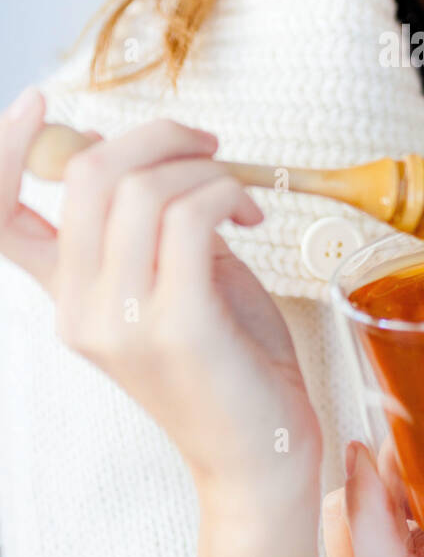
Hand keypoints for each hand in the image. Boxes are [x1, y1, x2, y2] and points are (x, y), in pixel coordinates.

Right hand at [0, 86, 321, 501]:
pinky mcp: (178, 325)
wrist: (263, 453)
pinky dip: (227, 193)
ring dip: (203, 168)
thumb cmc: (230, 362)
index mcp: (70, 297)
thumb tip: (146, 152)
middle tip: (206, 147)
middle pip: (86, 174)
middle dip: (156, 136)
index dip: (5, 151)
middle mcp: (81, 310)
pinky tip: (250, 215)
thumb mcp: (177, 281)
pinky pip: (191, 216)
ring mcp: (124, 321)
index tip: (39, 103)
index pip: (0, 220)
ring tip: (238, 195)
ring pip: (143, 188)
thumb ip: (151, 224)